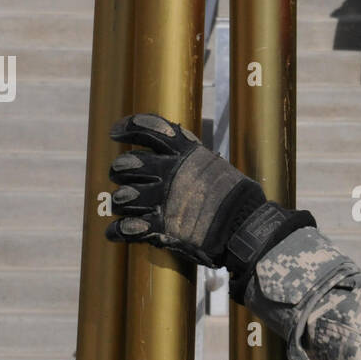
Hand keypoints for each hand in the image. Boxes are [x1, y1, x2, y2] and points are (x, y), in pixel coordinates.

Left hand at [106, 113, 263, 267]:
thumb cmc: (236, 197)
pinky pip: (128, 228)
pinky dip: (119, 231)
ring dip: (119, 201)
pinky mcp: (161, 227)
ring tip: (122, 205)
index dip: (128, 127)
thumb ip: (192, 161)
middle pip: (127, 163)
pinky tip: (115, 232)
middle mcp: (169, 173)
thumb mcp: (214, 167)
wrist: (246, 226)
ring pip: (122, 196)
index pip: (149, 129)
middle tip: (120, 175)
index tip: (115, 133)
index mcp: (184, 153)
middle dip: (120, 169)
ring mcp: (163, 200)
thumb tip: (178, 155)